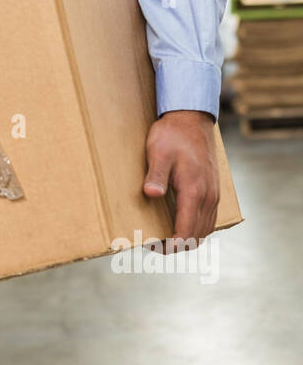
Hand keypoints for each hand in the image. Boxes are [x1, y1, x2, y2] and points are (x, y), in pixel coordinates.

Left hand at [143, 109, 219, 252]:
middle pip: (197, 236)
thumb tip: (151, 194)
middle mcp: (208, 196)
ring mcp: (213, 193)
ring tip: (166, 237)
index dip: (170, 245)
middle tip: (155, 244)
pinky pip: (209, 218)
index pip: (186, 231)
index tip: (153, 245)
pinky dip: (197, 228)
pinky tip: (181, 224)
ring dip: (188, 238)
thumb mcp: (158, 153)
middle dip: (177, 245)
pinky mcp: (214, 189)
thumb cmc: (172, 135)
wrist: (192, 118)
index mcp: (194, 191)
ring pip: (205, 229)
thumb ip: (156, 175)